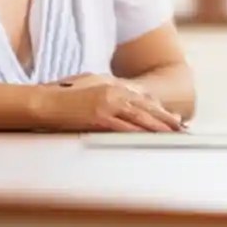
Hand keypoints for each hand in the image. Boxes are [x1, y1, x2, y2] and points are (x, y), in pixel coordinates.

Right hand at [40, 75, 182, 132]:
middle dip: (166, 119)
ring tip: (173, 136)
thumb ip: (110, 91)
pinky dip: (139, 134)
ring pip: (139, 117)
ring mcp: (107, 104)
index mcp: (113, 86)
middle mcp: (113, 92)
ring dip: (158, 128)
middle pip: (146, 108)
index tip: (174, 119)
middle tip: (182, 129)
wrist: (44, 102)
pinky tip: (149, 140)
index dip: (160, 110)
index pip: (142, 100)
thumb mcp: (91, 87)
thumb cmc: (63, 97)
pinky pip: (124, 127)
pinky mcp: (99, 116)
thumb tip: (126, 99)